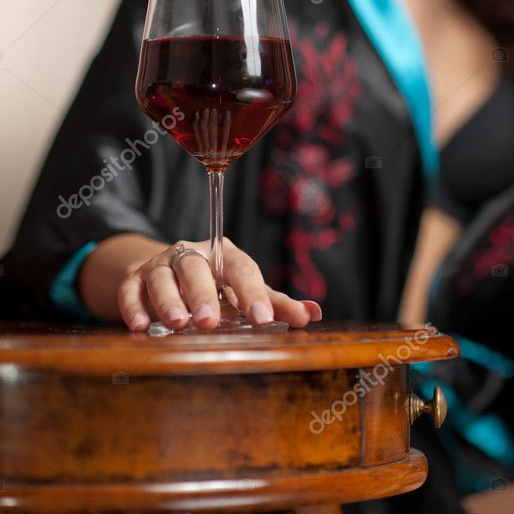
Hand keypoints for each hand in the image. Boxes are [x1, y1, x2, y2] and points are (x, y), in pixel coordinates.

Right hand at [117, 237, 322, 331]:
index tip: (263, 319)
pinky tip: (140, 327)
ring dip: (168, 300)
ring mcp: (161, 265)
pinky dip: (133, 306)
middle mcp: (191, 254)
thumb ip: (276, 303)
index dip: (253, 293)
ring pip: (162, 276)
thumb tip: (314, 314)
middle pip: (196, 267)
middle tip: (209, 322)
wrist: (170, 273)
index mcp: (224, 255)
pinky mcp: (134, 279)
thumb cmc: (217, 286)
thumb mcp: (245, 292)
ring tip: (177, 324)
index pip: (241, 269)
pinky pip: (131, 289)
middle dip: (203, 294)